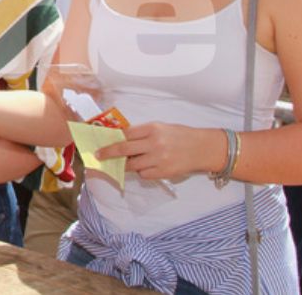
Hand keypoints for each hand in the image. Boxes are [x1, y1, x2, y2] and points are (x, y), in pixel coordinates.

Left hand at [96, 122, 218, 180]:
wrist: (202, 148)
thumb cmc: (180, 136)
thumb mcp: (161, 128)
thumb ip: (142, 133)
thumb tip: (121, 140)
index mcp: (153, 128)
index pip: (125, 134)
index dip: (112, 140)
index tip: (102, 144)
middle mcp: (154, 143)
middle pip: (124, 149)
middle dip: (108, 153)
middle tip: (99, 156)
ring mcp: (159, 159)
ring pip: (132, 165)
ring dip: (126, 165)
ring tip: (125, 163)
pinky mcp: (164, 172)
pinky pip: (144, 174)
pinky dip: (142, 171)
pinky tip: (147, 166)